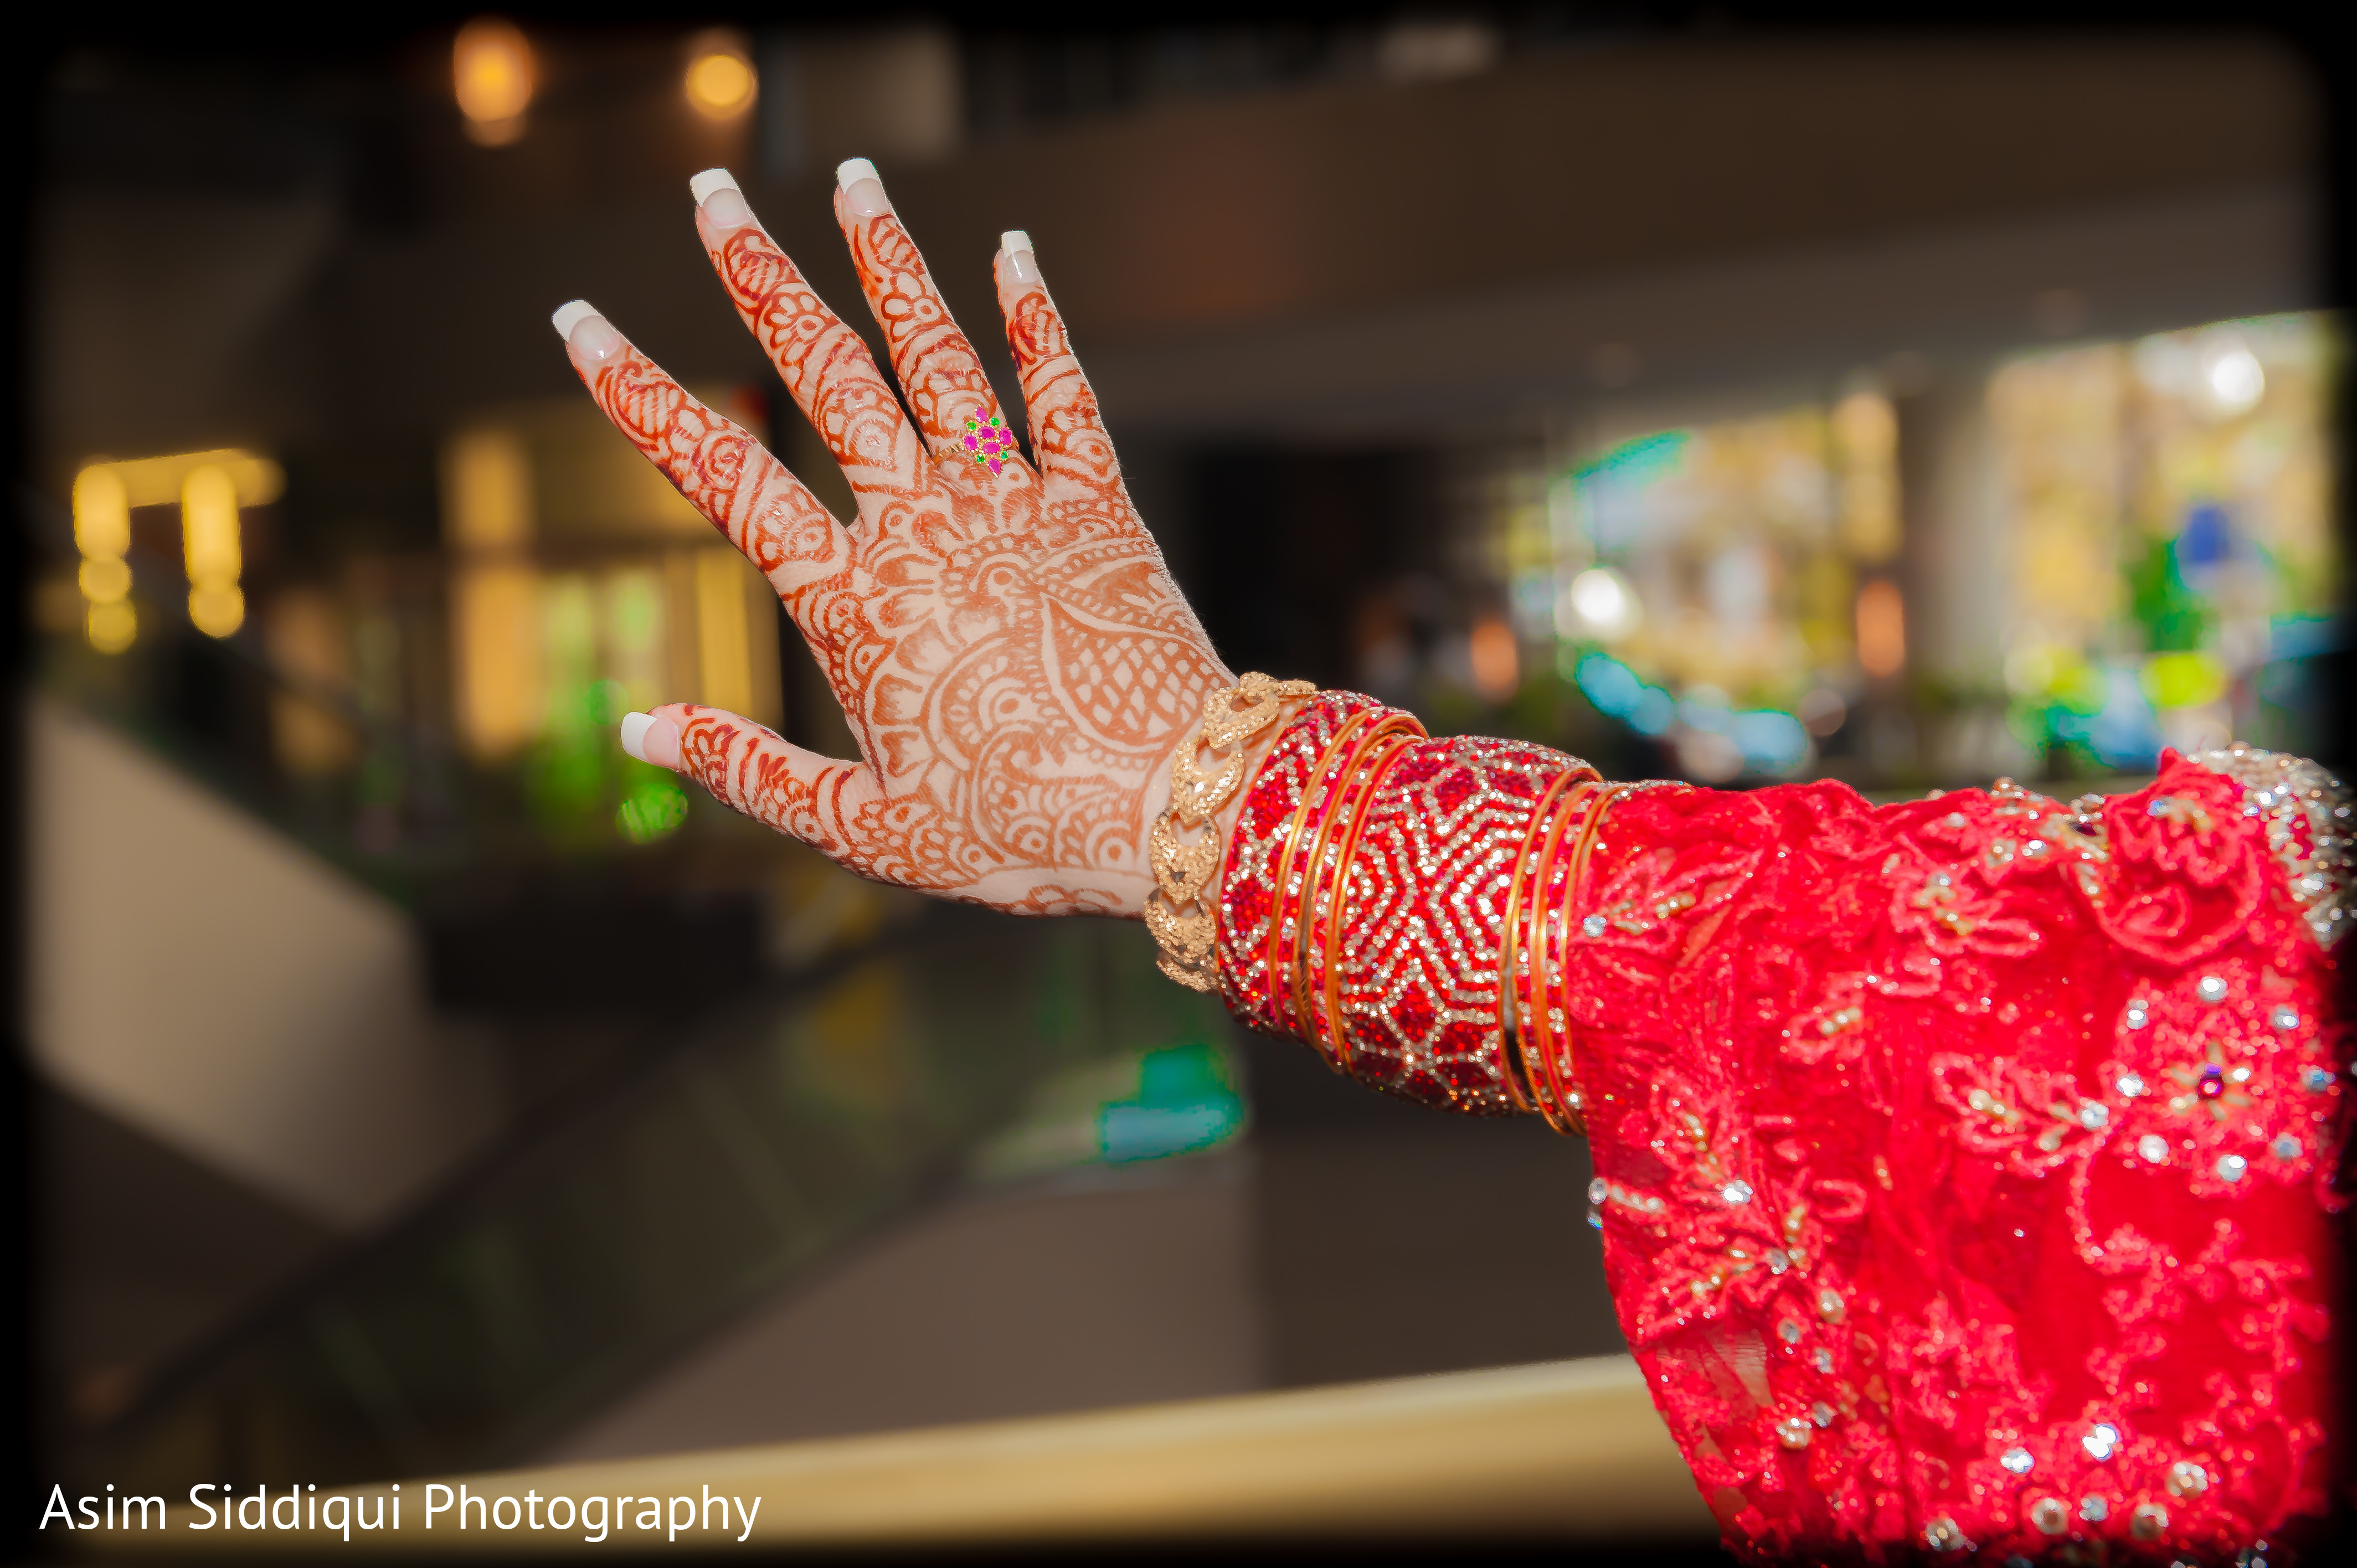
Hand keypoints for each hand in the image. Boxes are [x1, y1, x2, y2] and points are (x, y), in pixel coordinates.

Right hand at [558, 162, 1232, 915]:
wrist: (1172, 808)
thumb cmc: (1018, 835)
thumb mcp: (864, 827)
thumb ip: (747, 771)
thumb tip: (631, 731)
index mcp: (852, 605)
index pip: (722, 476)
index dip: (640, 396)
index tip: (579, 321)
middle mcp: (923, 530)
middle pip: (825, 377)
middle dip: (759, 274)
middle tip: (709, 190)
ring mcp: (1013, 507)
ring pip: (936, 357)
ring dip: (888, 261)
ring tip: (851, 176)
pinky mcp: (1097, 507)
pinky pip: (1060, 394)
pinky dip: (1036, 320)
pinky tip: (1014, 252)